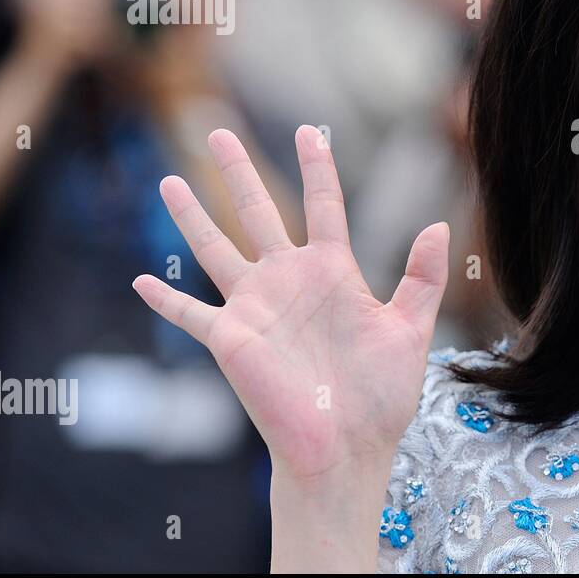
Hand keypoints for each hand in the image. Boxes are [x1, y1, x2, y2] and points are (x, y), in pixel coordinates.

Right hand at [132, 125, 449, 484]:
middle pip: (258, 210)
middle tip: (218, 129)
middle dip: (239, 170)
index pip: (323, 205)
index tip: (309, 131)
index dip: (316, 166)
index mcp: (334, 272)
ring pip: (216, 248)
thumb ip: (422, 277)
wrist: (348, 447)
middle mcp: (290, 280)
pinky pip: (191, 314)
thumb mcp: (410, 328)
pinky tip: (140, 281)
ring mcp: (257, 308)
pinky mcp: (232, 340)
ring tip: (170, 178)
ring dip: (191, 215)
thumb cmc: (382, 395)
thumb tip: (438, 226)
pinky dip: (165, 300)